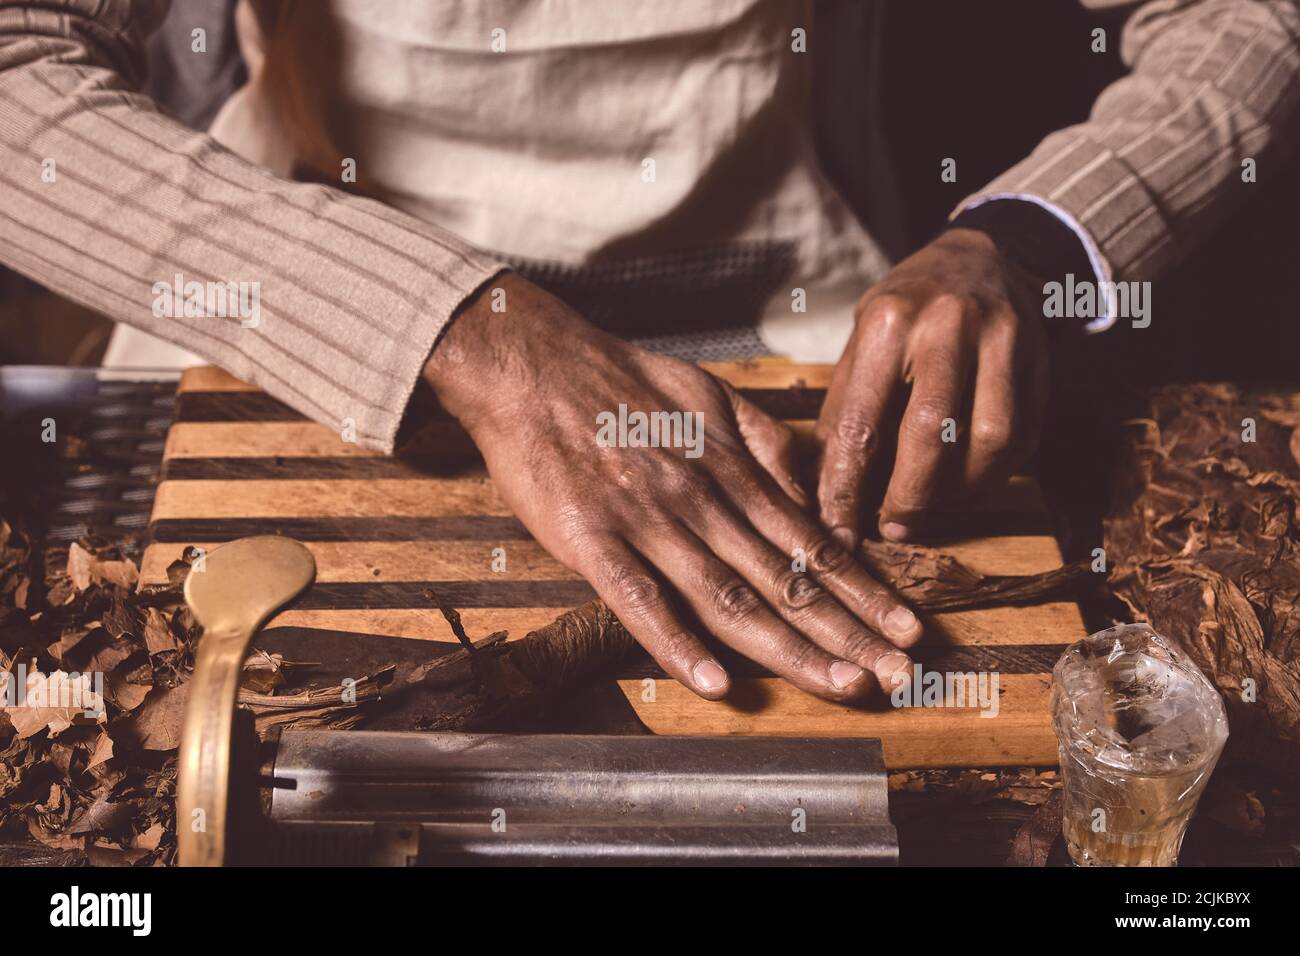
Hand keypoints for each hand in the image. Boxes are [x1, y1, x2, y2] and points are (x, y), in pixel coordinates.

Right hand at [424, 274, 921, 702]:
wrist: (534, 364)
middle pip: (787, 581)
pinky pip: (639, 598)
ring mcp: (648, 522)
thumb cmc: (623, 383)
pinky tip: (715, 683)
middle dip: (851, 633)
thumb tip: (812, 496)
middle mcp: (703, 502)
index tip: (908, 630)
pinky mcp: (590, 538)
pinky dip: (678, 642)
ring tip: (844, 685)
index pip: (813, 544)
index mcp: (733, 472)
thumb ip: (765, 444)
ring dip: (792, 648)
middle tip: (900, 678)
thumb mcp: (711, 394)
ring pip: (730, 597)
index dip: (864, 592)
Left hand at [816, 228, 1048, 543]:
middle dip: (908, 497)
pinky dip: (994, 475)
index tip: (838, 528)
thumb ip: (845, 409)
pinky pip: (1024, 436)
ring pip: (991, 441)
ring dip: (959, 492)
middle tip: (892, 527)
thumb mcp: (861, 340)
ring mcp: (1003, 339)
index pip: (861, 423)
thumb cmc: (909, 308)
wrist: (983, 255)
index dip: (847, 488)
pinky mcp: (1041, 359)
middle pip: (931, 435)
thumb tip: (828, 490)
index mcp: (888, 321)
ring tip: (932, 507)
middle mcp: (948, 325)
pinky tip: (966, 485)